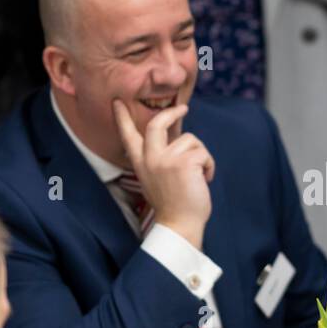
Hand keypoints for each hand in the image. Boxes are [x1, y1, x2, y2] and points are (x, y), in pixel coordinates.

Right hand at [113, 100, 214, 249]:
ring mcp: (165, 159)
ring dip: (200, 156)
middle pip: (157, 123)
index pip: (128, 135)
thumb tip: (174, 137)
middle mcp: (149, 158)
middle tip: (183, 108)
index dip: (122, 117)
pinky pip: (202, 153)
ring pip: (190, 140)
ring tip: (198, 175)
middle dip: (172, 112)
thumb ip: (159, 158)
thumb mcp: (157, 177)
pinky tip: (204, 180)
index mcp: (140, 163)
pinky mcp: (184, 162)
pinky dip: (209, 166)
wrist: (180, 225)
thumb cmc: (174, 204)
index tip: (117, 102)